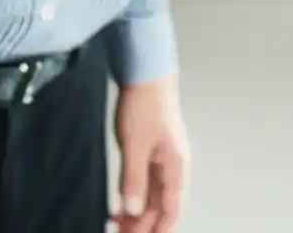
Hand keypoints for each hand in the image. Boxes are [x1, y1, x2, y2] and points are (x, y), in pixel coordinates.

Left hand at [113, 78, 190, 232]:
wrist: (146, 75)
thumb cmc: (145, 105)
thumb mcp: (135, 145)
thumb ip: (134, 180)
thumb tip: (134, 210)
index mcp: (176, 165)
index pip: (171, 208)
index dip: (158, 228)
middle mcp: (173, 165)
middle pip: (162, 205)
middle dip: (143, 224)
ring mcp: (163, 158)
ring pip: (153, 196)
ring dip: (137, 213)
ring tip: (116, 225)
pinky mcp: (151, 151)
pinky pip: (145, 182)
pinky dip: (133, 196)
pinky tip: (118, 205)